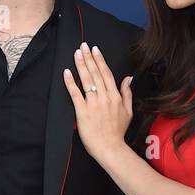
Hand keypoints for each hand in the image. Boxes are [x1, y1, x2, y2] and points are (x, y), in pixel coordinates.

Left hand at [63, 43, 132, 164]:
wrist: (110, 148)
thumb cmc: (118, 132)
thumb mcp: (128, 111)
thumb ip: (127, 93)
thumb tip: (128, 78)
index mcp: (115, 96)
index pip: (106, 74)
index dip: (100, 60)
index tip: (95, 49)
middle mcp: (105, 97)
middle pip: (95, 73)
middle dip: (89, 58)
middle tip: (83, 46)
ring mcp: (93, 104)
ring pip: (86, 80)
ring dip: (81, 65)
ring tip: (77, 53)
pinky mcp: (83, 112)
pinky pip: (76, 94)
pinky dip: (71, 82)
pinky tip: (66, 72)